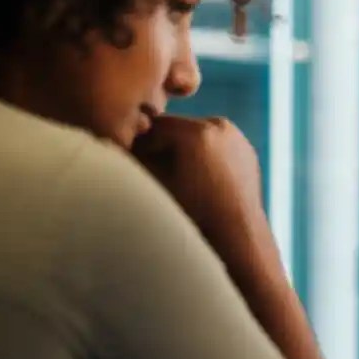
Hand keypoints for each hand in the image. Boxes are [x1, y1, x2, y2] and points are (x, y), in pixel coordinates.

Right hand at [130, 115, 266, 252]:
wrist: (237, 232)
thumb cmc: (193, 212)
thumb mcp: (158, 184)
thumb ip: (138, 160)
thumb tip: (112, 143)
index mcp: (197, 132)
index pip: (157, 126)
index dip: (142, 142)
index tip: (133, 157)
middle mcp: (220, 126)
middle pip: (179, 127)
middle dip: (164, 143)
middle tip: (150, 161)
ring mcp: (236, 136)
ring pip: (199, 134)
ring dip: (185, 147)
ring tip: (175, 171)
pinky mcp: (246, 148)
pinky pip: (218, 144)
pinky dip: (206, 153)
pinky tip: (198, 175)